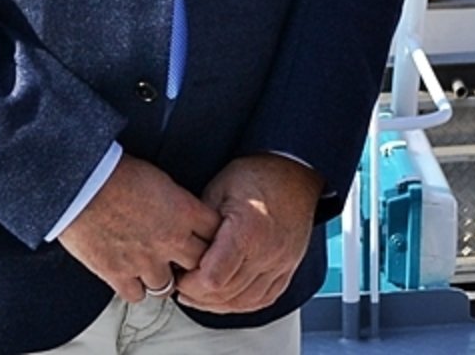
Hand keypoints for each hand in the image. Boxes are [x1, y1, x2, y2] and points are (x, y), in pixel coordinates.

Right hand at [57, 154, 218, 303]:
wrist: (81, 184)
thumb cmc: (116, 172)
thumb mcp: (160, 178)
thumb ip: (176, 201)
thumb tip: (180, 211)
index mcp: (184, 211)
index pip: (215, 232)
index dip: (211, 235)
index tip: (204, 236)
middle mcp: (170, 239)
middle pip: (199, 263)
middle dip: (193, 261)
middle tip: (183, 258)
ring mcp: (144, 260)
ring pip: (168, 286)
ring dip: (163, 278)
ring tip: (155, 269)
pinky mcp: (117, 274)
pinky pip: (136, 296)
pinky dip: (135, 289)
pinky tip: (131, 278)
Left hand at [176, 155, 324, 314]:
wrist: (295, 171)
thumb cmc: (257, 175)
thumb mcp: (218, 189)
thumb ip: (200, 225)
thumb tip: (179, 250)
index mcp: (247, 230)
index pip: (212, 279)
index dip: (189, 283)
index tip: (180, 273)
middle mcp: (268, 252)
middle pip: (225, 294)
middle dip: (197, 294)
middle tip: (183, 283)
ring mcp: (281, 263)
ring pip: (243, 302)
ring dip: (216, 303)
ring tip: (200, 292)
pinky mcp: (288, 267)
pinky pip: (263, 299)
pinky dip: (241, 303)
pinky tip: (226, 296)